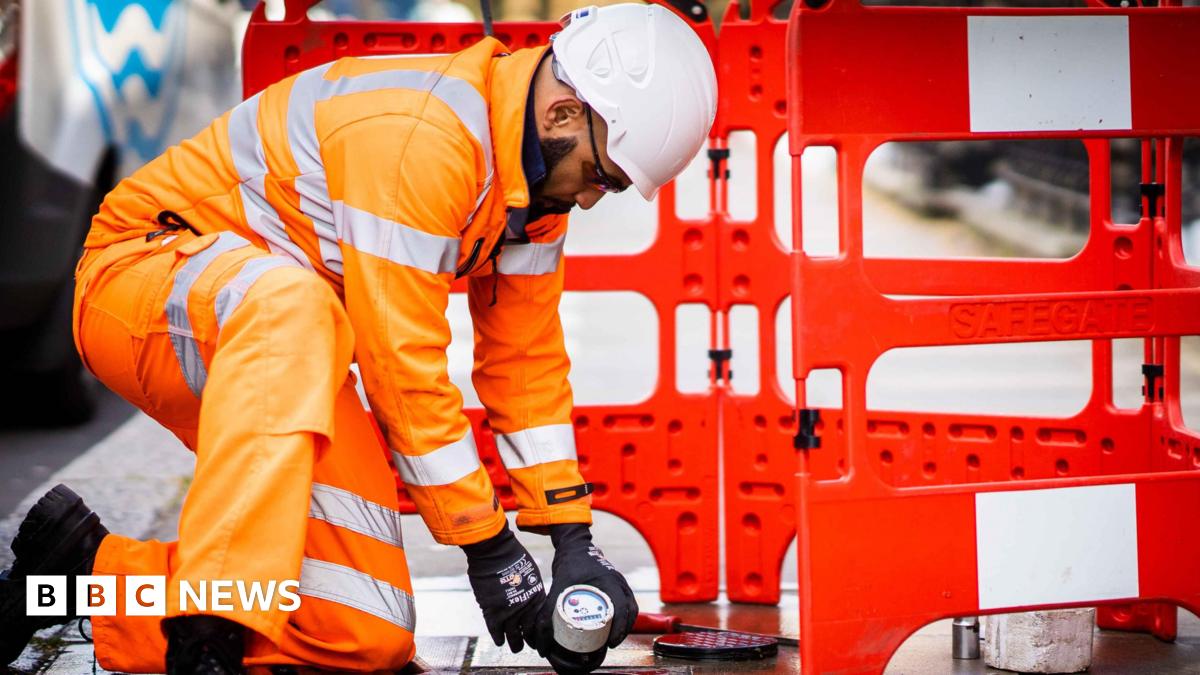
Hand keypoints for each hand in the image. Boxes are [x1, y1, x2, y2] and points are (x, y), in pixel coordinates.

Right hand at [462, 524, 547, 652]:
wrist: (495, 551)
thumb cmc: (513, 557)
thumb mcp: (531, 573)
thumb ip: (531, 589)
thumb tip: (529, 597)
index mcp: (538, 596)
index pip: (541, 620)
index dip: (540, 631)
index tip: (540, 636)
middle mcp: (526, 606)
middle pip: (529, 631)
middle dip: (530, 640)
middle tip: (529, 645)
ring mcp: (509, 610)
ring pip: (513, 635)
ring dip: (515, 643)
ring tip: (516, 648)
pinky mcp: (493, 611)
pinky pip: (496, 630)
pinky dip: (498, 637)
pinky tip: (500, 642)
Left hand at [535, 523, 637, 657]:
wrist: (575, 547)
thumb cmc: (569, 565)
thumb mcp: (557, 589)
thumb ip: (547, 615)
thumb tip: (542, 645)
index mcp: (609, 581)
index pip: (621, 608)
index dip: (619, 628)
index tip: (610, 643)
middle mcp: (619, 582)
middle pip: (629, 611)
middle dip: (622, 631)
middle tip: (609, 645)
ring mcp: (621, 583)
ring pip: (631, 609)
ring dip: (625, 626)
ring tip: (612, 640)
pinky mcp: (619, 585)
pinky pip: (628, 604)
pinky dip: (625, 618)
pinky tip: (615, 628)